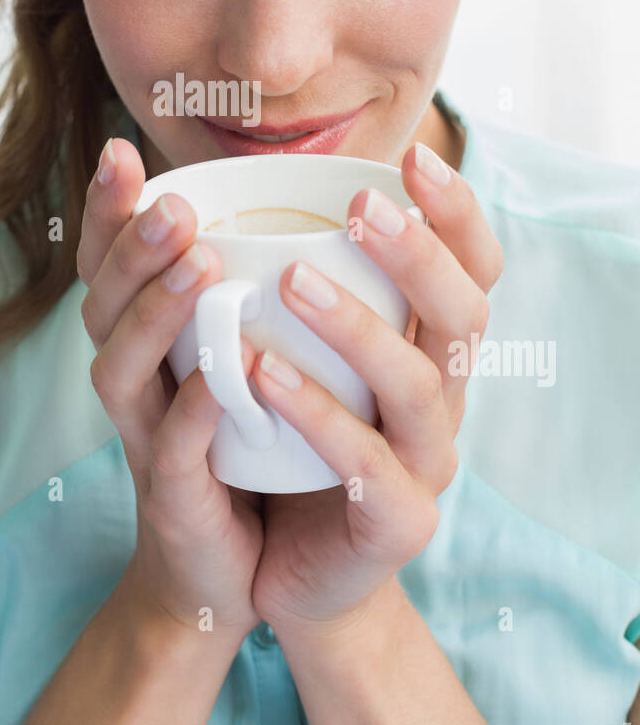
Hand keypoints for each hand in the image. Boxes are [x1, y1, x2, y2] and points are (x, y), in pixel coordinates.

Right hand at [77, 137, 264, 642]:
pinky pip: (174, 449)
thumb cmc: (247, 444)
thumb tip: (302, 193)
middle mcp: (132, 381)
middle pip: (103, 303)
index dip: (107, 210)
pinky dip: (190, 408)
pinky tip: (219, 374)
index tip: (118, 150)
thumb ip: (251, 286)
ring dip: (156, 311)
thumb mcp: (242, 353)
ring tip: (197, 260)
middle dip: (132, 247)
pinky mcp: (174, 496)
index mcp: (145, 339)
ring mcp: (144, 438)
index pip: (109, 263)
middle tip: (173, 205)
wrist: (238, 568)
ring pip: (122, 367)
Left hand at [245, 141, 503, 633]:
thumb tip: (254, 189)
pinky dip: (314, 412)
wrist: (285, 567)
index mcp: (428, 348)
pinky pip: (364, 463)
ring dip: (356, 325)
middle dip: (418, 253)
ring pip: (416, 383)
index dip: (457, 214)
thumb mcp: (300, 355)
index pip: (471, 269)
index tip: (415, 156)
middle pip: (464, 313)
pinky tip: (262, 371)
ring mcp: (426, 461)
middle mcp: (442, 398)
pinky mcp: (395, 520)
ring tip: (290, 280)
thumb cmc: (286, 442)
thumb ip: (298, 287)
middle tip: (361, 206)